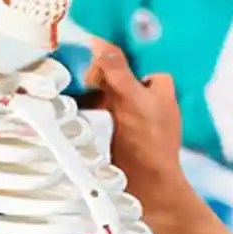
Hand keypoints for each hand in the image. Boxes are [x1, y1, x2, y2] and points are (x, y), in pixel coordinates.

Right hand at [83, 42, 181, 201]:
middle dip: (97, 77)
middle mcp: (146, 98)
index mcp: (159, 85)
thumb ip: (117, 71)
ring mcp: (130, 117)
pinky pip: (98, 114)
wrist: (147, 191)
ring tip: (74, 97)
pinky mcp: (116, 134)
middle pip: (115, 75)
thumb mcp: (133, 100)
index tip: (92, 57)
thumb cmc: (148, 143)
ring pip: (104, 94)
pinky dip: (86, 112)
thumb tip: (100, 43)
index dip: (111, 56)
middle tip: (85, 84)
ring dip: (89, 95)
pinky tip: (73, 112)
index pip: (131, 57)